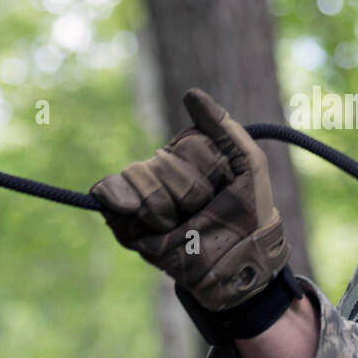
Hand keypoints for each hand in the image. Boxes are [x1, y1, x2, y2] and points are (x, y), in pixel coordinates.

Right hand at [90, 88, 290, 311]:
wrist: (236, 263)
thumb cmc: (248, 213)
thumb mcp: (248, 164)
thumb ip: (224, 127)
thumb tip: (190, 94)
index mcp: (191, 154)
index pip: (188, 142)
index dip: (210, 167)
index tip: (227, 186)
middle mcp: (165, 170)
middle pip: (164, 161)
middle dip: (190, 192)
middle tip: (205, 210)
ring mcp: (143, 194)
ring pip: (139, 175)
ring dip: (165, 206)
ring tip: (180, 223)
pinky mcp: (124, 218)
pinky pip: (108, 191)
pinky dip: (121, 199)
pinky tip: (143, 216)